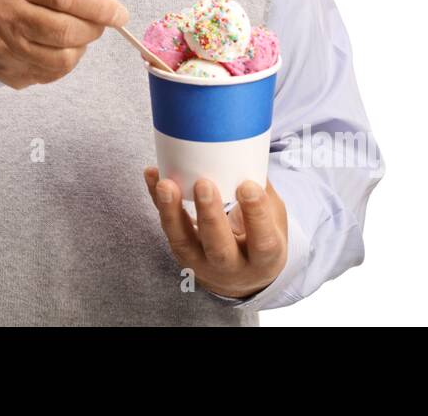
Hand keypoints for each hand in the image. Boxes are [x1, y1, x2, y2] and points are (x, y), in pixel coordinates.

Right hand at [0, 0, 129, 89]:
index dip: (100, 7)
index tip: (120, 13)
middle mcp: (5, 13)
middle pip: (66, 30)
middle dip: (94, 28)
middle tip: (100, 22)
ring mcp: (4, 46)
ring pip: (63, 58)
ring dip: (82, 47)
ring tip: (77, 33)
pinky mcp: (8, 70)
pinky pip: (53, 73)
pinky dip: (67, 61)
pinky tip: (59, 46)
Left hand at [144, 167, 287, 299]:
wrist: (242, 276)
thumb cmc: (261, 238)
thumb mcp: (274, 220)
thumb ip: (264, 192)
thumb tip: (251, 151)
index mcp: (264, 260)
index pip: (262, 242)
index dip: (255, 215)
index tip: (247, 186)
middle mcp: (233, 268)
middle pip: (219, 248)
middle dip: (209, 216)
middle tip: (204, 184)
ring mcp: (202, 264)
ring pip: (183, 242)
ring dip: (171, 212)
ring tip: (165, 184)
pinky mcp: (182, 253)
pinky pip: (168, 228)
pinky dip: (159, 202)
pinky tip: (152, 175)